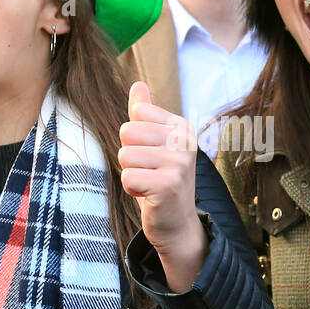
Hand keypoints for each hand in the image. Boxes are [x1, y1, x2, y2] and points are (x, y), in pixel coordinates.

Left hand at [119, 81, 207, 291]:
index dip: (134, 139)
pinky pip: (127, 177)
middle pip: (126, 133)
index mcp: (182, 126)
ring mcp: (179, 163)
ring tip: (150, 184)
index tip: (152, 155)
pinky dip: (132, 190)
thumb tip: (138, 84)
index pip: (135, 115)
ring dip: (131, 174)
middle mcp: (185, 142)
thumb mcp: (155, 144)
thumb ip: (145, 114)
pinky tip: (149, 196)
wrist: (177, 224)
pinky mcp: (168, 185)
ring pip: (125, 156)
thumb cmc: (162, 180)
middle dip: (129, 157)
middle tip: (148, 172)